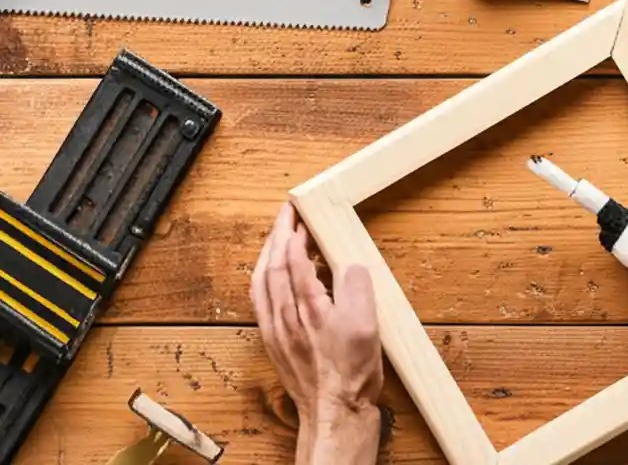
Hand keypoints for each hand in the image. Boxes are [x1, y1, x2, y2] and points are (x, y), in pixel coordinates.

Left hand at [251, 203, 382, 464]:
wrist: (334, 414)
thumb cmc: (350, 375)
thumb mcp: (366, 326)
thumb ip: (357, 288)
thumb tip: (350, 264)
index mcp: (308, 307)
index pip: (294, 258)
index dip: (296, 233)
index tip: (301, 214)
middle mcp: (285, 316)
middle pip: (273, 265)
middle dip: (277, 235)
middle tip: (286, 214)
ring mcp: (276, 330)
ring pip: (262, 281)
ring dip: (268, 254)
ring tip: (277, 238)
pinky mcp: (275, 343)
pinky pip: (261, 300)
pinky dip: (265, 279)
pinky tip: (273, 277)